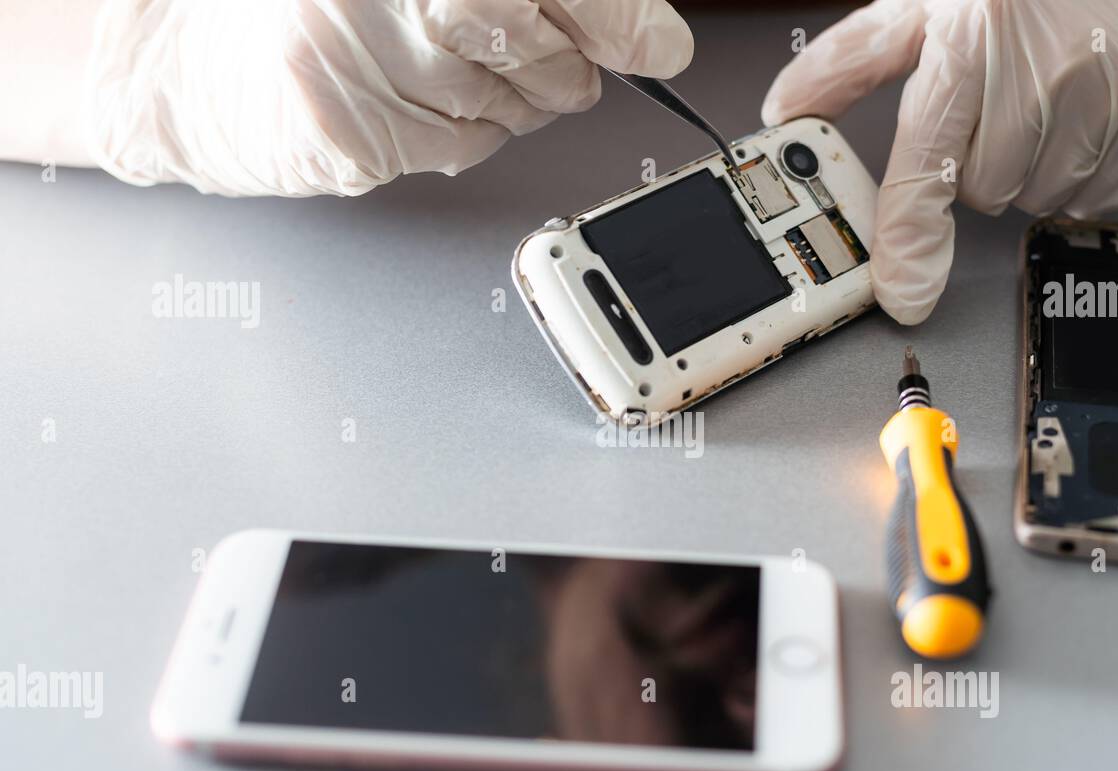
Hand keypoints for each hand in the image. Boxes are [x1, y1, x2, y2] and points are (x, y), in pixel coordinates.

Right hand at [86, 0, 692, 196]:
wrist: (194, 65)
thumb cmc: (321, 9)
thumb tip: (648, 31)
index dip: (618, 16)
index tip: (661, 44)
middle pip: (542, 46)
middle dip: (560, 62)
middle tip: (520, 50)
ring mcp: (355, 55)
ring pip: (509, 105)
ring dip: (504, 98)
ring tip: (434, 66)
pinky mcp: (345, 129)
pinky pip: (459, 148)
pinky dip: (458, 133)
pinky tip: (408, 102)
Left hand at [762, 0, 1117, 324]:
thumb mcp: (924, 7)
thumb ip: (849, 63)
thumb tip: (784, 108)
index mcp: (973, 39)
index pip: (928, 163)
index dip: (910, 237)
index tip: (904, 293)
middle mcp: (1048, 66)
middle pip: (987, 192)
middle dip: (985, 161)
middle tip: (1004, 104)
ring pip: (1044, 199)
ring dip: (1039, 168)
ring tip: (1053, 102)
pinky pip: (1103, 196)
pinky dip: (1094, 170)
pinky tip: (1095, 114)